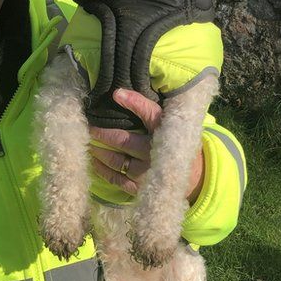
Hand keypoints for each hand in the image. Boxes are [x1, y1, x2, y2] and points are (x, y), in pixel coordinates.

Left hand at [88, 89, 204, 203]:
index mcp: (165, 134)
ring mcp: (145, 173)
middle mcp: (155, 154)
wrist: (193, 176)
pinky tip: (94, 161)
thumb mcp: (169, 123)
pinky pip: (115, 179)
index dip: (133, 102)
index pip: (149, 114)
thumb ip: (146, 107)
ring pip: (115, 160)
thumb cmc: (174, 143)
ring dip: (98, 151)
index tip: (116, 94)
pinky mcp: (139, 188)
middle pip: (121, 140)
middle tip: (88, 124)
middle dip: (101, 132)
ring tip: (88, 142)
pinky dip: (102, 170)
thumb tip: (118, 93)